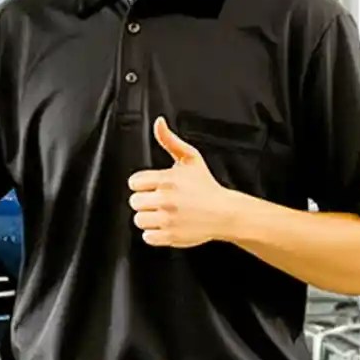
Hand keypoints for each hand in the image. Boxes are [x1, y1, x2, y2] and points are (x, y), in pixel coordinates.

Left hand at [128, 116, 236, 247]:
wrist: (226, 213)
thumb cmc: (205, 185)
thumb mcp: (190, 158)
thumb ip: (170, 140)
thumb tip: (158, 122)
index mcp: (166, 180)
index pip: (134, 183)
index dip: (143, 184)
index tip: (154, 186)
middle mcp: (166, 200)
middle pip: (134, 201)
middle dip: (145, 200)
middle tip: (160, 200)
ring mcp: (168, 219)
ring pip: (138, 219)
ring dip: (148, 217)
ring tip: (162, 213)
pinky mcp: (171, 236)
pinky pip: (147, 237)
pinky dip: (154, 233)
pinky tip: (166, 225)